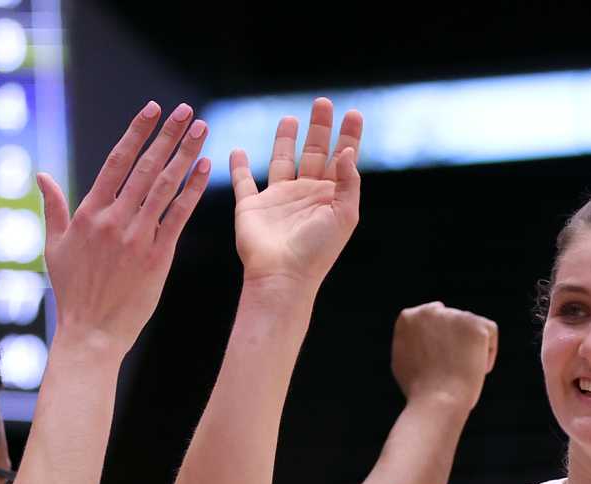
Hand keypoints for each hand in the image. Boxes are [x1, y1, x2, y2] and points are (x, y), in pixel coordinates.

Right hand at [37, 103, 209, 350]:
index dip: (137, 133)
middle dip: (168, 135)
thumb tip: (42, 175)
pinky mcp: (157, 256)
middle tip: (186, 111)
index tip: (153, 110)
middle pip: (146, 167)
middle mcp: (114, 219)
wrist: (90, 332)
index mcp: (89, 212)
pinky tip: (205, 169)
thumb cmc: (72, 292)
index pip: (116, 161)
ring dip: (186, 155)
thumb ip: (54, 208)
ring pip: (165, 186)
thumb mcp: (55, 247)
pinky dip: (193, 190)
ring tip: (202, 129)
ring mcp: (137, 237)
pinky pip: (178, 216)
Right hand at [230, 98, 362, 290]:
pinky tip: (237, 151)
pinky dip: (238, 166)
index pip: (341, 159)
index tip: (353, 113)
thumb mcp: (344, 214)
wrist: (282, 274)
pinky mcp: (251, 205)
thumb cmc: (317, 250)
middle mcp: (304, 194)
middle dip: (319, 128)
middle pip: (313, 152)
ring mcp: (277, 199)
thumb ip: (348, 181)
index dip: (348, 136)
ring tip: (290, 118)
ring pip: (282, 160)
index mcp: (328, 196)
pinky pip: (243, 181)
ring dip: (285, 139)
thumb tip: (347, 151)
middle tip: (322, 102)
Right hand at [392, 302, 497, 409]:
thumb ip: (413, 342)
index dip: (439, 342)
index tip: (441, 361)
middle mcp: (429, 311)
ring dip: (470, 349)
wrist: (436, 400)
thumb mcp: (403, 360)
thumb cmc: (420, 390)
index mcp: (408, 318)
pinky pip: (489, 333)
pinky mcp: (475, 324)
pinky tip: (477, 369)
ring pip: (470, 328)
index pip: (432, 320)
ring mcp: (452, 315)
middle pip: (452, 322)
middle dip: (456, 343)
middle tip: (455, 369)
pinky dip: (488, 353)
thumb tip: (423, 335)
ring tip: (462, 373)